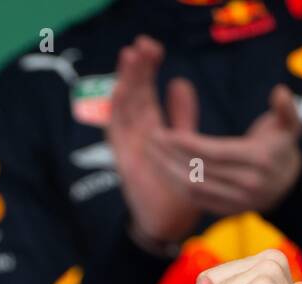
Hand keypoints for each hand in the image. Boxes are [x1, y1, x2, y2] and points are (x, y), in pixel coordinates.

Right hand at [107, 35, 200, 243]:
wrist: (169, 222)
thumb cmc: (178, 188)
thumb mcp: (185, 143)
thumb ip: (182, 116)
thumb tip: (179, 82)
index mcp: (152, 130)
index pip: (147, 93)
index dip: (148, 70)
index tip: (153, 48)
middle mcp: (137, 135)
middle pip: (133, 96)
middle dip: (136, 69)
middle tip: (142, 43)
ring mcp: (128, 147)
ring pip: (123, 108)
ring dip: (126, 82)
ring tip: (131, 57)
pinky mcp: (123, 160)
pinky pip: (116, 131)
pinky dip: (117, 111)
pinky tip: (122, 89)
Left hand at [146, 84, 301, 216]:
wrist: (290, 185)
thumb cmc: (281, 146)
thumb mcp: (289, 125)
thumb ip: (286, 109)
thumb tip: (279, 92)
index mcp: (259, 160)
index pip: (215, 153)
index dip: (188, 144)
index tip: (166, 133)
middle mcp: (248, 184)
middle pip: (200, 171)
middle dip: (171, 155)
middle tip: (150, 139)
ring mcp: (237, 201)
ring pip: (193, 188)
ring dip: (168, 171)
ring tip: (151, 153)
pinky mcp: (227, 211)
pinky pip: (195, 199)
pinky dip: (176, 184)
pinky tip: (162, 168)